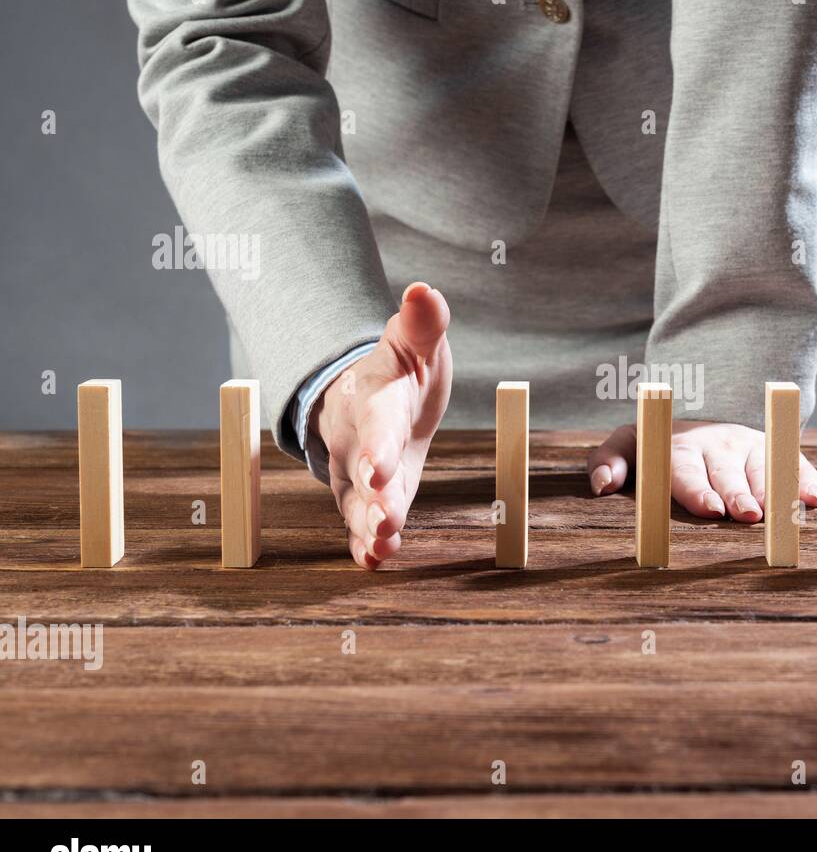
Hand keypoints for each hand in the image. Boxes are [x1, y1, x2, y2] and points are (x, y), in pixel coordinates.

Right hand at [310, 282, 452, 568]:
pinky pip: (361, 522)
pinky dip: (367, 543)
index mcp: (375, 401)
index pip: (376, 426)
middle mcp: (358, 440)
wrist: (369, 391)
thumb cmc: (400, 366)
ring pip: (358, 503)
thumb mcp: (415, 340)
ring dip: (370, 527)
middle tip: (385, 521)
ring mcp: (357, 472)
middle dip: (373, 498)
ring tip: (381, 548)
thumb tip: (424, 289)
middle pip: (361, 472)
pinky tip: (376, 561)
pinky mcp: (368, 497)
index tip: (379, 470)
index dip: (377, 448)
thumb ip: (423, 322)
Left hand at [586, 419, 816, 520]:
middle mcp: (717, 446)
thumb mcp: (627, 446)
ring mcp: (749, 447)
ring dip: (775, 491)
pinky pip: (793, 463)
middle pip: (729, 476)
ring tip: (785, 512)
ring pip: (764, 470)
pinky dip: (805, 479)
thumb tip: (601, 485)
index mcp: (680, 449)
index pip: (688, 473)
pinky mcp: (773, 451)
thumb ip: (607, 461)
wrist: (696, 418)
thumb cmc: (655, 447)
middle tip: (748, 515)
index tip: (709, 510)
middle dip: (739, 494)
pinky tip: (815, 499)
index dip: (698, 492)